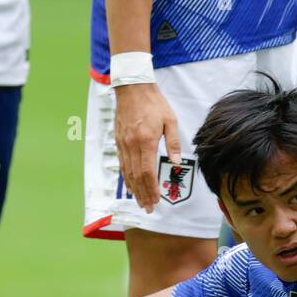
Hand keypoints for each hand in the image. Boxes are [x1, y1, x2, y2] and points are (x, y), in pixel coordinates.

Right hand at [114, 81, 180, 213]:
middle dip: (143, 195)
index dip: (151, 189)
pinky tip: (131, 186)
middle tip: (149, 209)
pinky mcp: (119, 141)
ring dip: (134, 189)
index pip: (147, 172)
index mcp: (146, 141)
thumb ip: (174, 143)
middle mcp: (132, 145)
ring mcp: (123, 144)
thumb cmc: (154, 103)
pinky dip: (127, 178)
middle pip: (137, 177)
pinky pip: (122, 164)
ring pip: (128, 173)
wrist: (132, 87)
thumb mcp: (171, 120)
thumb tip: (176, 162)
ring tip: (141, 202)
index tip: (156, 201)